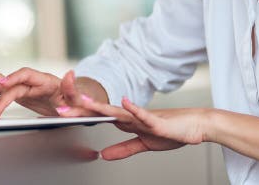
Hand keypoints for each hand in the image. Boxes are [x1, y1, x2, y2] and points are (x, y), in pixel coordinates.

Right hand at [0, 55, 105, 117]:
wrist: (75, 102)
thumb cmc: (78, 101)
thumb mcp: (79, 98)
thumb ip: (73, 88)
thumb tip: (71, 74)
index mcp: (46, 80)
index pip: (26, 76)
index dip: (14, 79)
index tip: (3, 85)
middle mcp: (33, 80)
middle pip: (11, 85)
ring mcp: (25, 86)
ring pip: (2, 86)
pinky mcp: (20, 92)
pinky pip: (2, 85)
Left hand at [62, 94, 209, 159]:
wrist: (197, 126)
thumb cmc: (173, 131)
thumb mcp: (143, 144)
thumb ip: (123, 149)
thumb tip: (103, 155)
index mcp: (129, 122)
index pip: (100, 118)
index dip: (82, 116)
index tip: (62, 114)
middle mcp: (133, 116)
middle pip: (104, 113)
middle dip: (82, 111)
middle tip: (62, 109)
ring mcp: (145, 117)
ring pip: (120, 112)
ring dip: (102, 107)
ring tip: (85, 102)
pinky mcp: (158, 121)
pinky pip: (144, 115)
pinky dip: (134, 108)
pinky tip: (124, 102)